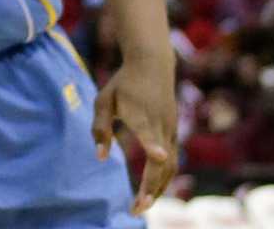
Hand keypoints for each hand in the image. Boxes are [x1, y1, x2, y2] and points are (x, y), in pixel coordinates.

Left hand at [94, 51, 176, 215]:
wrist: (152, 65)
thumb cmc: (123, 83)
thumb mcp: (104, 99)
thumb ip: (100, 127)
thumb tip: (101, 157)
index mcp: (141, 114)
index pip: (148, 132)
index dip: (152, 144)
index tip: (157, 155)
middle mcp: (160, 126)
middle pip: (161, 162)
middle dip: (150, 188)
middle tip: (136, 208)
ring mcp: (171, 131)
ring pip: (170, 168)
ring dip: (158, 189)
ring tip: (141, 206)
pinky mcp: (174, 134)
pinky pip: (172, 163)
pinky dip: (163, 179)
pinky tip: (151, 192)